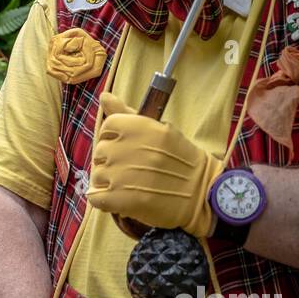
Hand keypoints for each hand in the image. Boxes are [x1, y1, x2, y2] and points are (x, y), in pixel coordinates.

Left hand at [86, 92, 223, 239]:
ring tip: (127, 186)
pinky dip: (103, 201)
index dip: (114, 138)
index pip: (107, 126)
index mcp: (139, 127)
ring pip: (97, 175)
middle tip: (130, 170)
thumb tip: (104, 96)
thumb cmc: (182, 159)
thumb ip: (128, 114)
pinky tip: (119, 200)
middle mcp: (128, 149)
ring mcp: (123, 176)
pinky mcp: (122, 200)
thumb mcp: (160, 129)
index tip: (126, 147)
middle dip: (110, 161)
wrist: (203, 193)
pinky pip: (96, 198)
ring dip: (107, 182)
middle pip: (100, 152)